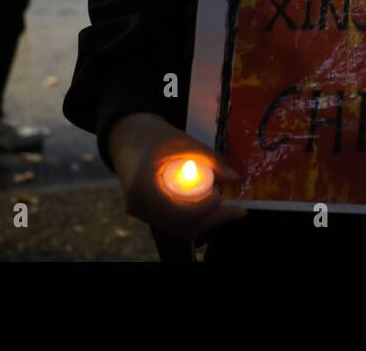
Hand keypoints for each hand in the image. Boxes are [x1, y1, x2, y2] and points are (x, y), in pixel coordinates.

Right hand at [106, 112, 246, 239]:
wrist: (128, 137)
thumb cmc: (156, 137)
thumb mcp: (185, 142)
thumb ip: (211, 159)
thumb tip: (235, 178)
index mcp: (144, 186)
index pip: (176, 211)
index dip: (202, 210)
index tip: (222, 198)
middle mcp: (139, 206)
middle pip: (179, 225)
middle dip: (212, 220)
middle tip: (238, 211)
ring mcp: (140, 212)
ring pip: (177, 228)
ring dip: (205, 222)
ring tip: (229, 210)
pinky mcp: (145, 213)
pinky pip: (172, 223)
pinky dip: (194, 220)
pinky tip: (212, 209)